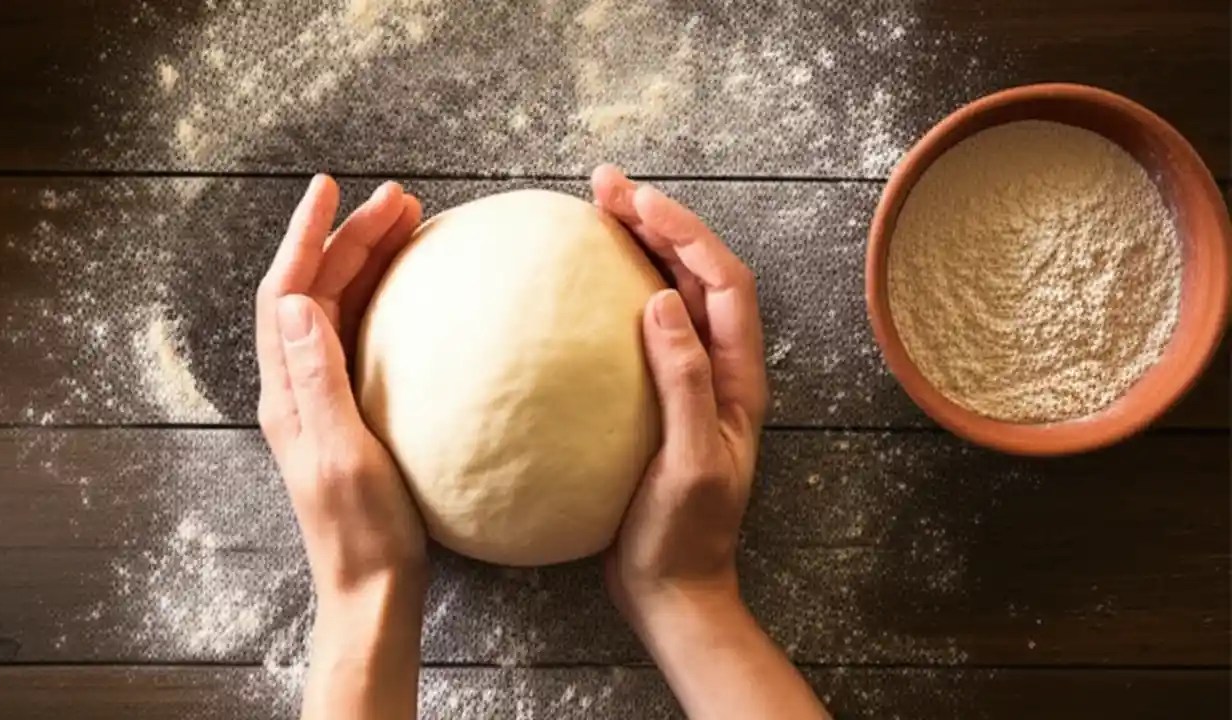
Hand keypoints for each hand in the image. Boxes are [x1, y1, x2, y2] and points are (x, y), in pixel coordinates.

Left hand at [256, 174, 426, 599]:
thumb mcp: (341, 455)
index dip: (304, 237)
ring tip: (410, 227)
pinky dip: (382, 300)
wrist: (372, 590)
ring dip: (367, 263)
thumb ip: (318, 379)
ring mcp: (324, 399)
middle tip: (401, 201)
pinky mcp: (352, 413)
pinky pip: (361, 336)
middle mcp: (298, 388)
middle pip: (314, 291)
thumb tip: (295, 300)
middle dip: (349, 238)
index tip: (329, 188)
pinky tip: (413, 292)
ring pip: (338, 309)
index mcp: (288, 393)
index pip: (285, 293)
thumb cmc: (363, 532)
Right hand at [591, 164, 768, 623]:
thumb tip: (663, 303)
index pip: (723, 283)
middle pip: (696, 273)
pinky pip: (641, 328)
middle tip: (604, 185)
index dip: (686, 232)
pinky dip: (617, 292)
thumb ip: (684, 383)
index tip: (636, 200)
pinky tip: (580, 285)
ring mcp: (688, 380)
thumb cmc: (683, 536)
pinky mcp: (654, 396)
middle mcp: (719, 369)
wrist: (672, 590)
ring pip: (670, 292)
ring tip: (594, 210)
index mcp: (738, 378)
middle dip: (658, 221)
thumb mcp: (689, 463)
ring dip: (638, 247)